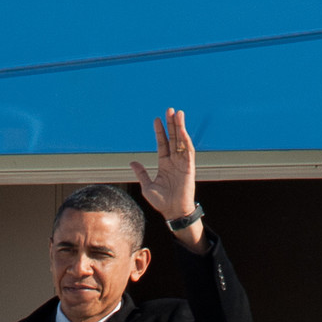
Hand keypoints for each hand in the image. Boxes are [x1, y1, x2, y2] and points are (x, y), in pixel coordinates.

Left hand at [131, 109, 202, 249]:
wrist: (173, 212)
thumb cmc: (161, 202)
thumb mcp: (147, 186)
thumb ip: (141, 173)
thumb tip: (132, 162)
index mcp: (164, 164)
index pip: (163, 143)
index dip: (160, 131)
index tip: (157, 119)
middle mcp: (174, 161)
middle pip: (173, 138)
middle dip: (172, 124)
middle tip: (170, 109)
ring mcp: (182, 163)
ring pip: (182, 141)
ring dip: (180, 128)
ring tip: (178, 114)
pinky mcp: (189, 168)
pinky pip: (188, 151)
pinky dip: (186, 140)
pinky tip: (182, 130)